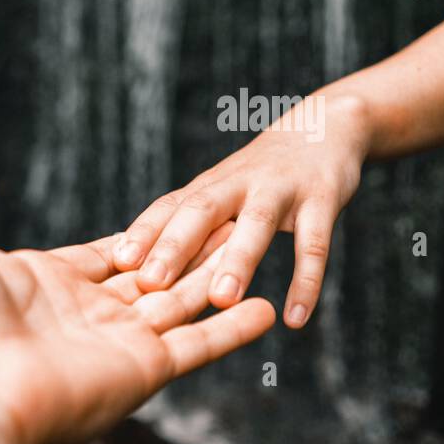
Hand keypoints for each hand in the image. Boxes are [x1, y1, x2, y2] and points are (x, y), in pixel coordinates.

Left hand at [0, 194, 275, 443]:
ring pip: (182, 306)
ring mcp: (115, 346)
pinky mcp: (144, 370)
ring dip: (220, 281)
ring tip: (258, 258)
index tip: (171, 221)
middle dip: (189, 255)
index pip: (101, 257)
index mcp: (39, 285)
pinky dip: (236, 329)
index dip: (137, 238)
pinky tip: (268, 310)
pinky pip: (202, 345)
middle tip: (230, 228)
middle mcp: (82, 317)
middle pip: (150, 278)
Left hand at [110, 93, 370, 327]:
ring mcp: (282, 189)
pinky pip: (315, 244)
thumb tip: (142, 268)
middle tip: (151, 284)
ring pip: (257, 223)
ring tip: (223, 301)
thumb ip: (194, 221)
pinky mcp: (322, 199)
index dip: (143, 232)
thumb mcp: (226, 187)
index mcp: (212, 185)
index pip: (170, 206)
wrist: (327, 124)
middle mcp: (241, 183)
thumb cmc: (266, 172)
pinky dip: (306, 282)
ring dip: (239, 260)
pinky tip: (295, 319)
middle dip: (175, 246)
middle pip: (202, 210)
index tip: (115, 263)